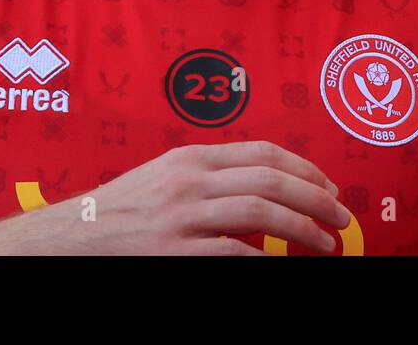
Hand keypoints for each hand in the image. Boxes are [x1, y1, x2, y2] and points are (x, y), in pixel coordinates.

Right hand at [35, 140, 350, 254]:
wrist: (75, 235)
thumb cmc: (124, 208)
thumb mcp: (168, 174)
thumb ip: (212, 175)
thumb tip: (267, 187)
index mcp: (193, 157)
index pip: (264, 153)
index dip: (306, 170)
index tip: (330, 187)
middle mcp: (190, 180)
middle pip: (271, 180)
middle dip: (317, 198)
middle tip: (342, 217)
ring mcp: (182, 216)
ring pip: (260, 212)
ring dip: (303, 229)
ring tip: (325, 243)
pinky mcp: (173, 251)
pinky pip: (230, 252)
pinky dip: (261, 258)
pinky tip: (278, 265)